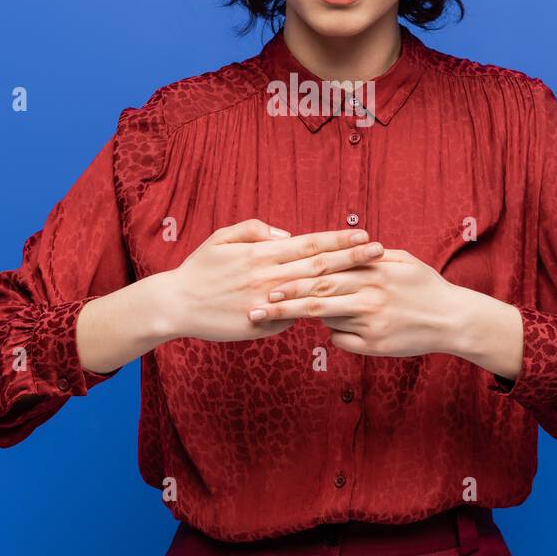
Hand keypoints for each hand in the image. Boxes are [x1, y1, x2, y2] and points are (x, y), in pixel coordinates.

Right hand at [152, 218, 384, 343]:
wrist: (176, 306)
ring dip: (343, 285)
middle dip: (352, 257)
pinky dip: (315, 315)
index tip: (363, 233)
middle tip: (380, 251)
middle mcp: (269, 277)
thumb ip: (254, 230)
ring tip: (369, 279)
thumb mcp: (221, 238)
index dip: (338, 239)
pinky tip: (341, 314)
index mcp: (262, 253)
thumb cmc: (200, 270)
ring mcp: (267, 303)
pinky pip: (293, 319)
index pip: (309, 243)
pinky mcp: (262, 326)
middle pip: (319, 266)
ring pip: (312, 293)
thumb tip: (285, 235)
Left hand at [247, 246, 462, 357]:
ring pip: (325, 318)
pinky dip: (333, 334)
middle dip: (282, 299)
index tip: (268, 279)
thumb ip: (370, 257)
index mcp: (373, 271)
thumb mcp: (402, 261)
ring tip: (266, 318)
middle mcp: (369, 296)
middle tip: (253, 304)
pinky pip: (341, 340)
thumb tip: (341, 251)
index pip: (325, 272)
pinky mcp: (375, 346)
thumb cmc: (425, 287)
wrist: (453, 320)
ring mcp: (371, 323)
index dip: (294, 276)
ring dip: (295, 317)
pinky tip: (334, 329)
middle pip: (316, 296)